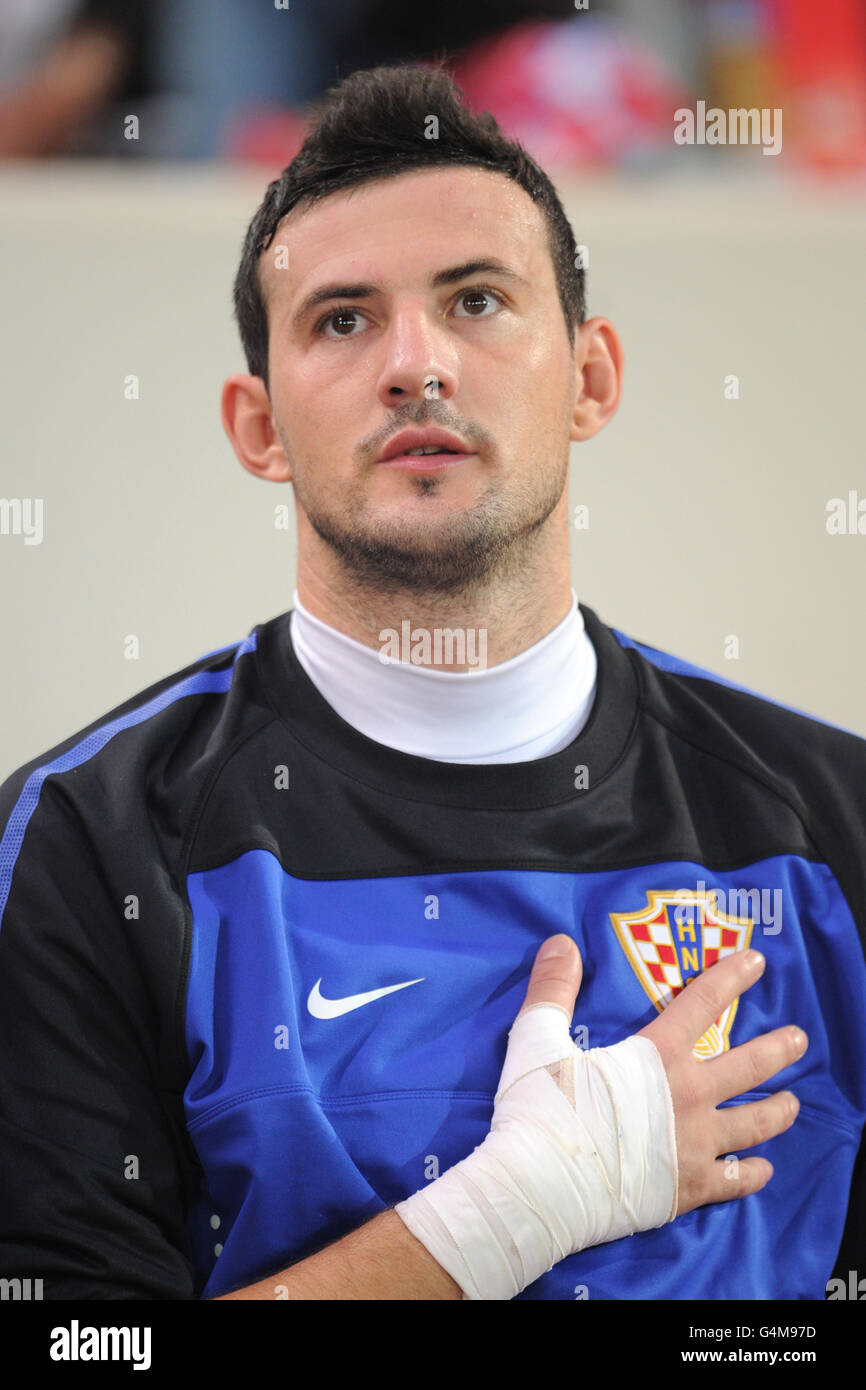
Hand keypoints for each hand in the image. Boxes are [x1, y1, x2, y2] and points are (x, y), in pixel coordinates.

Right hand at [518, 935, 805, 1217]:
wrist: (543, 1185)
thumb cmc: (541, 1108)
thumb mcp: (538, 1038)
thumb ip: (553, 989)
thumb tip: (562, 942)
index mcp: (658, 1055)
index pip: (701, 1003)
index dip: (730, 978)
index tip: (756, 962)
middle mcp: (689, 1095)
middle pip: (748, 1066)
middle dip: (778, 1049)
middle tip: (799, 1039)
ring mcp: (696, 1144)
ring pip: (753, 1124)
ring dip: (776, 1111)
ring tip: (792, 1103)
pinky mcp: (691, 1188)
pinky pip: (737, 1181)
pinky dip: (753, 1174)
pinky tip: (762, 1169)